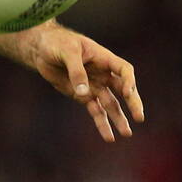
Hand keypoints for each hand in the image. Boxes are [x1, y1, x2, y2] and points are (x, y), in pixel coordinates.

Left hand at [23, 23, 143, 141]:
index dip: (128, 81)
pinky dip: (101, 123)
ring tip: (127, 134)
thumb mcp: (66, 52)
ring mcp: (94, 86)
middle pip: (123, 90)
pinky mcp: (82, 96)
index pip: (123, 70)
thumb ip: (76, 71)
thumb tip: (84, 93)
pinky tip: (109, 137)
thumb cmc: (56, 43)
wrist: (41, 50)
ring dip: (119, 118)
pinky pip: (95, 111)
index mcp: (103, 58)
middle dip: (132, 103)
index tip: (127, 92)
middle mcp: (103, 74)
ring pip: (111, 104)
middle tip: (139, 117)